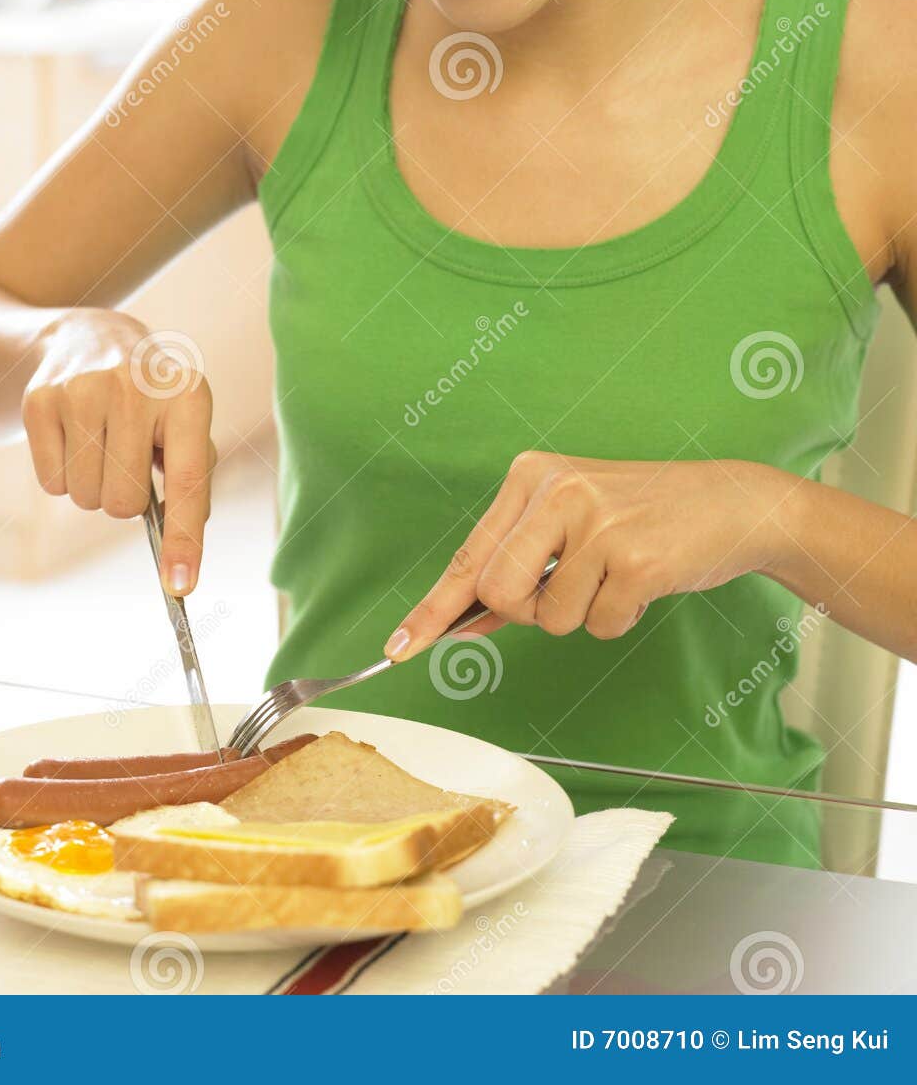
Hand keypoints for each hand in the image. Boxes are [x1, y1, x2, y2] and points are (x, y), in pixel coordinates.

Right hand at [21, 307, 214, 594]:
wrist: (89, 338)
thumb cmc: (150, 399)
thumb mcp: (184, 422)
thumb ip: (192, 481)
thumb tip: (181, 555)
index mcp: (187, 394)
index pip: (188, 480)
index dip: (185, 538)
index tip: (181, 585)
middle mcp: (135, 386)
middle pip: (123, 503)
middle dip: (124, 498)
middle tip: (125, 458)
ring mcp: (82, 389)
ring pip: (84, 497)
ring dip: (92, 485)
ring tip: (100, 441)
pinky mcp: (39, 399)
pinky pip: (50, 483)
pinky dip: (61, 473)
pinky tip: (73, 434)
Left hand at [384, 450, 795, 656]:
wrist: (729, 503)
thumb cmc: (642, 517)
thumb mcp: (570, 522)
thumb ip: (516, 564)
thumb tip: (460, 621)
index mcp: (530, 477)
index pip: (469, 557)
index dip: (432, 610)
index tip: (397, 648)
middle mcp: (557, 491)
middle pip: (498, 594)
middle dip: (528, 612)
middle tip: (570, 588)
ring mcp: (597, 523)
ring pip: (549, 618)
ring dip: (583, 613)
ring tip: (616, 573)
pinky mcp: (635, 559)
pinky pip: (599, 626)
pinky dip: (620, 618)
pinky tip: (643, 581)